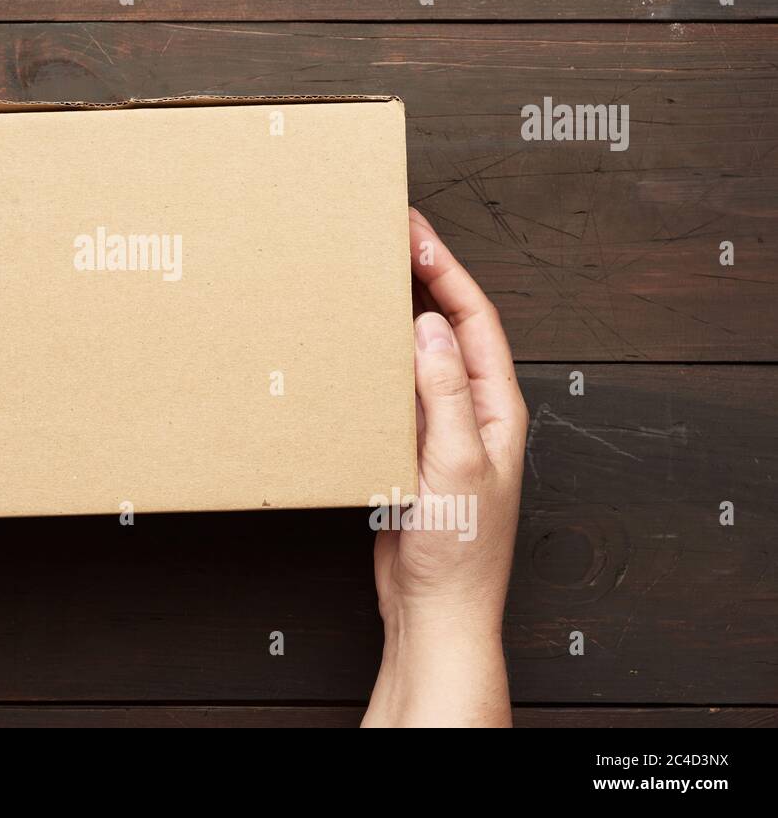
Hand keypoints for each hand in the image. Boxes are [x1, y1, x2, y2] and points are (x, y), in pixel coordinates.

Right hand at [362, 207, 526, 726]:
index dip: (445, 270)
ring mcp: (439, 429)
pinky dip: (371, 363)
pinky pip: (392, 392)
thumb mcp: (459, 464)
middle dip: (421, 278)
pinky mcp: (408, 449)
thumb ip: (445, 394)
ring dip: (393, 316)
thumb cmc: (461, 549)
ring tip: (363, 280)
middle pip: (449, 326)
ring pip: (417, 356)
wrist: (435, 609)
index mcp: (496, 407)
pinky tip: (346, 352)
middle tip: (386, 237)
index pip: (475, 319)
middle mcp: (471, 410)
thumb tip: (430, 327)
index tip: (413, 233)